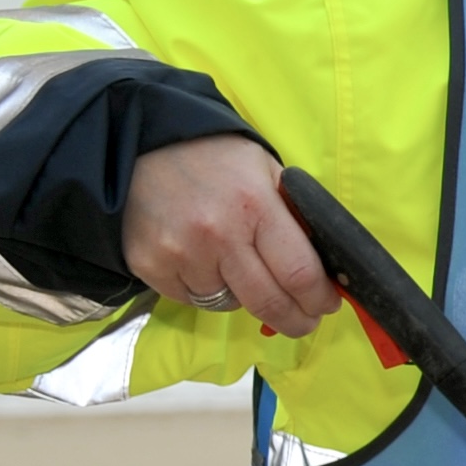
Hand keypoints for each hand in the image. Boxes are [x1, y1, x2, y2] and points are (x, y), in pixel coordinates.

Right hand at [122, 134, 338, 336]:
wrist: (138, 143)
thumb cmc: (215, 157)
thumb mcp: (268, 173)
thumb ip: (294, 217)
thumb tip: (325, 268)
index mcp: (256, 207)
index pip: (300, 273)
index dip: (318, 298)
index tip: (327, 305)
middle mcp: (218, 235)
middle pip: (268, 302)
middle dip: (295, 320)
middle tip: (304, 322)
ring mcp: (180, 254)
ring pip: (228, 304)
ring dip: (244, 299)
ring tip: (244, 274)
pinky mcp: (149, 266)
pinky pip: (192, 299)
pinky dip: (206, 291)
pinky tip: (205, 266)